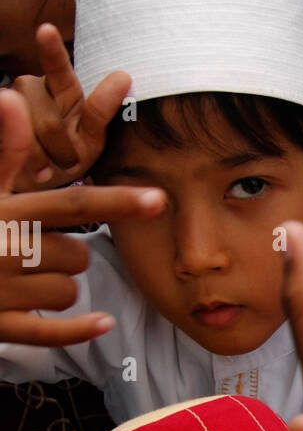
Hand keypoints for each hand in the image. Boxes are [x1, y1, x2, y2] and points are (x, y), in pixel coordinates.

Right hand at [0, 88, 164, 344]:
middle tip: (33, 250)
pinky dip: (78, 329)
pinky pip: (52, 333)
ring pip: (68, 292)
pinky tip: (102, 322)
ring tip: (22, 278)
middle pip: (76, 255)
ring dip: (57, 288)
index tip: (158, 199)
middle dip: (67, 254)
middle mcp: (4, 251)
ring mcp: (0, 292)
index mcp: (4, 212)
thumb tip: (12, 97)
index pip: (71, 205)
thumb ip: (2, 150)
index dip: (117, 202)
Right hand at [12, 25, 130, 191]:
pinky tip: (35, 171)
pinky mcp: (0, 117)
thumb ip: (101, 111)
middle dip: (62, 150)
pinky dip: (28, 163)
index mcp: (62, 88)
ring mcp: (9, 102)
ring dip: (44, 160)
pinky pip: (13, 144)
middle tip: (70, 163)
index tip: (46, 30)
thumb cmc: (69, 156)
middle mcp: (31, 87)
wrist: (40, 181)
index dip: (50, 50)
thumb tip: (124, 75)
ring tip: (51, 168)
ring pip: (28, 136)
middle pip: (47, 122)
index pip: (58, 68)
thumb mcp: (91, 139)